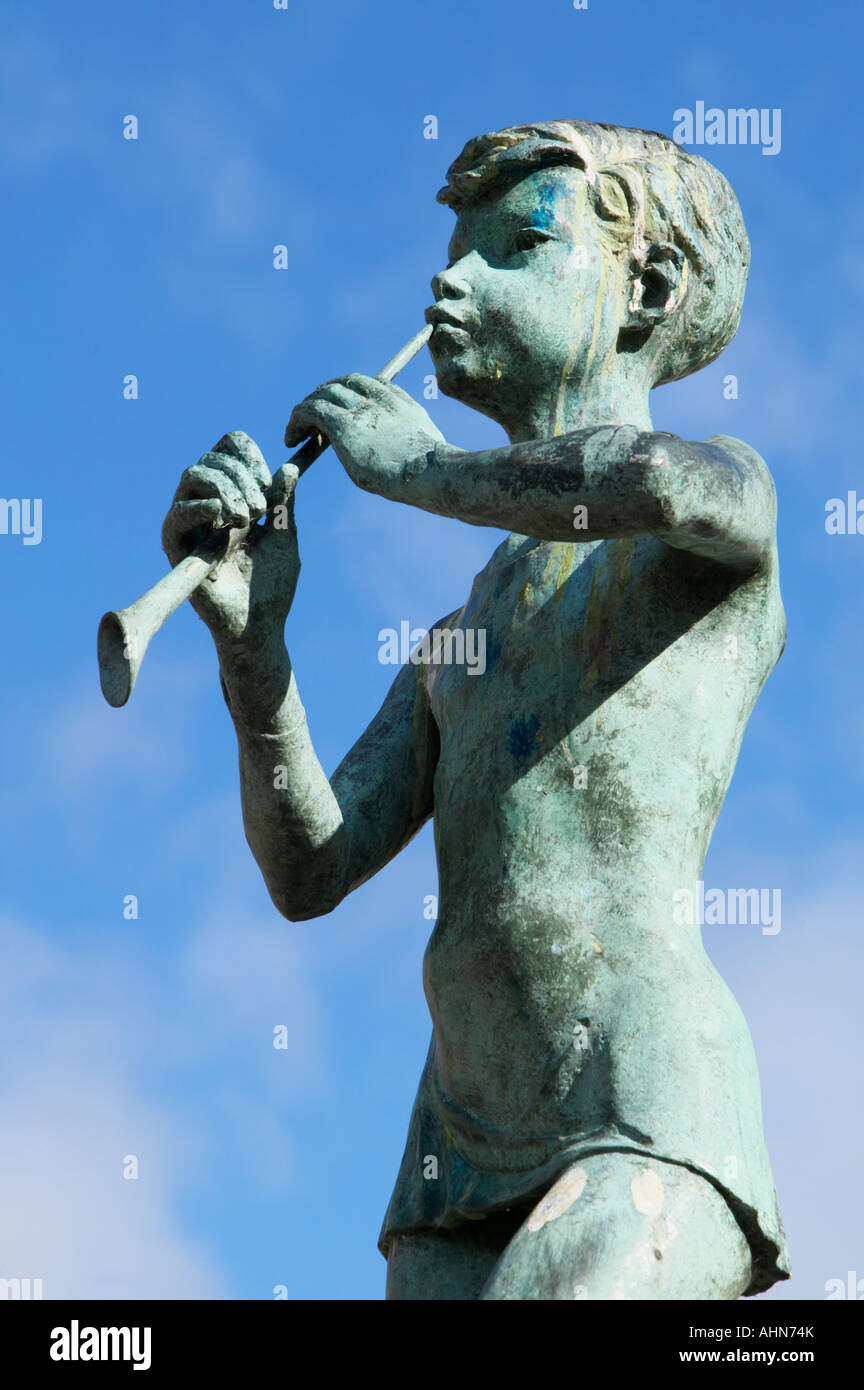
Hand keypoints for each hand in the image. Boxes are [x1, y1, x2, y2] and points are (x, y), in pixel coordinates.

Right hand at [162, 431, 299, 645]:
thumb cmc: (271, 587)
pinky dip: (200, 507)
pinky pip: (177, 514)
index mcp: (234, 498)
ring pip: (193, 474)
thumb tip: (288, 467)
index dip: (246, 454)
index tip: (267, 476)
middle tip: (262, 508)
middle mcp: (209, 505)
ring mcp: (192, 524)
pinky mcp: (177, 546)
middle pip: (212, 458)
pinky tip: (222, 516)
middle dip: (242, 475)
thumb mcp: (283, 536)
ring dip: (225, 486)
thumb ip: (283, 502)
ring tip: (247, 518)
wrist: (258, 625)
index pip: (227, 451)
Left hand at [284, 374, 444, 498]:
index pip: (369, 384)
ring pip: (323, 394)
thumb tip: (404, 453)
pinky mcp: (343, 424)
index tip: (341, 409)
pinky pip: (311, 410)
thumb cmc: (434, 471)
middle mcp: (378, 398)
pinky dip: (296, 420)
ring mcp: (360, 409)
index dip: (349, 393)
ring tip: (297, 431)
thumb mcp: (426, 446)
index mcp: (400, 402)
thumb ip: (408, 438)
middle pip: (343, 384)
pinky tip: (291, 438)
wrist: (431, 472)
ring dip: (307, 409)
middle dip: (325, 397)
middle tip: (312, 419)